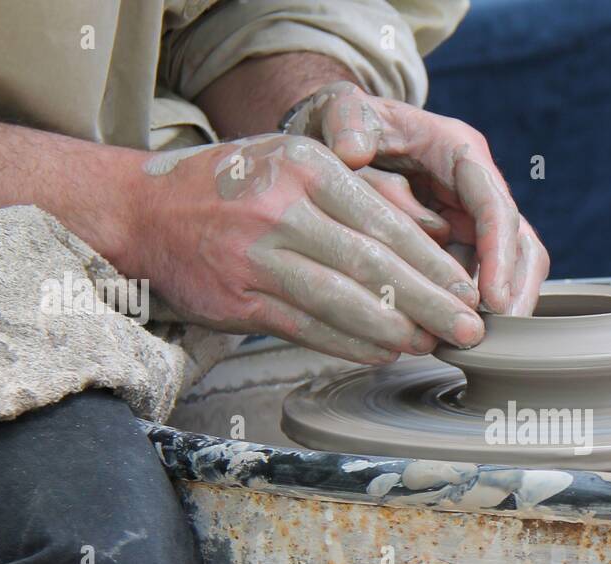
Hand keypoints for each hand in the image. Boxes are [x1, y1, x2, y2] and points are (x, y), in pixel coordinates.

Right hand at [135, 135, 484, 363]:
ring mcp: (254, 257)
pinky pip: (305, 328)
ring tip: (429, 344)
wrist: (142, 210)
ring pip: (340, 301)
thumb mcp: (297, 163)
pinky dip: (349, 344)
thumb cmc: (235, 185)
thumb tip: (437, 232)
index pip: (385, 222)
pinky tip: (381, 353)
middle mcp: (280, 209)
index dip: (432, 262)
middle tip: (468, 328)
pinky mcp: (236, 299)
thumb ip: (364, 194)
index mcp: (305, 168)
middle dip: (428, 303)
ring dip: (393, 330)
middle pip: (371, 265)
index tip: (467, 288)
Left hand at [285, 82, 548, 315]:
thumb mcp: (342, 111)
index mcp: (459, 152)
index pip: (495, 206)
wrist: (343, 136)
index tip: (494, 298)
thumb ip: (347, 122)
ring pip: (508, 269)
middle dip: (514, 291)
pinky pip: (476, 281)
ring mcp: (470, 220)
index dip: (499, 254)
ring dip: (497, 308)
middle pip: (519, 244)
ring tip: (476, 346)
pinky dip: (466, 309)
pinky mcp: (458, 246)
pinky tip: (448, 338)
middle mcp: (475, 189)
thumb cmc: (349, 123)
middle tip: (498, 336)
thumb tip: (353, 151)